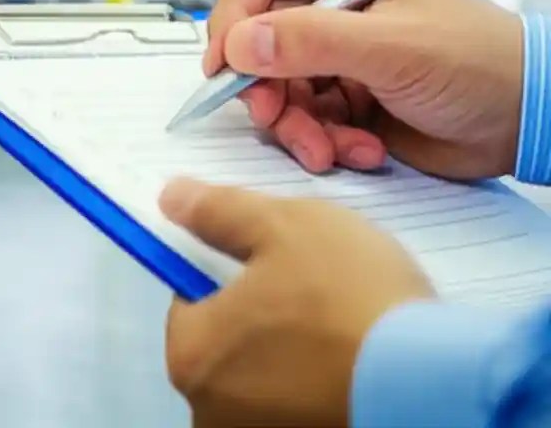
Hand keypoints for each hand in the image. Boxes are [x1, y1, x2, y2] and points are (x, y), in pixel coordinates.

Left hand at [161, 179, 434, 426]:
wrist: (433, 377)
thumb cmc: (346, 294)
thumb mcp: (282, 225)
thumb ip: (219, 212)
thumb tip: (170, 197)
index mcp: (189, 354)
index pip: (191, 303)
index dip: (233, 277)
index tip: (279, 268)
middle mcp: (209, 409)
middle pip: (226, 346)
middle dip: (261, 321)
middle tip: (317, 297)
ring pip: (264, 381)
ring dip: (291, 357)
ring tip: (342, 330)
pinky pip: (300, 405)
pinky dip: (319, 386)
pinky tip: (355, 364)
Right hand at [206, 0, 523, 179]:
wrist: (525, 121)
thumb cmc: (480, 63)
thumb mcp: (391, 47)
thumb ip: (310, 41)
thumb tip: (239, 45)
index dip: (234, 15)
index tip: (226, 64)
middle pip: (256, 33)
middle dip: (264, 85)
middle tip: (272, 116)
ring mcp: (335, 45)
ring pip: (272, 82)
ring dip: (294, 123)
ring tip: (325, 147)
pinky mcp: (340, 90)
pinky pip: (299, 115)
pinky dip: (319, 139)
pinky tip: (358, 149)